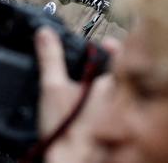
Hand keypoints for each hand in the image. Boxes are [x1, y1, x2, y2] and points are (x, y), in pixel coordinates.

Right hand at [34, 28, 115, 161]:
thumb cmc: (66, 132)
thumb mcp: (53, 88)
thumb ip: (51, 58)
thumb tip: (45, 34)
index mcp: (110, 84)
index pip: (122, 56)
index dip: (113, 47)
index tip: (106, 43)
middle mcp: (120, 99)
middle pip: (121, 76)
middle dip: (110, 70)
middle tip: (94, 68)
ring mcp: (118, 117)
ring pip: (119, 96)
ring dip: (108, 91)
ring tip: (89, 91)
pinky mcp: (113, 132)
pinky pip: (114, 113)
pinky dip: (105, 109)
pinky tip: (88, 113)